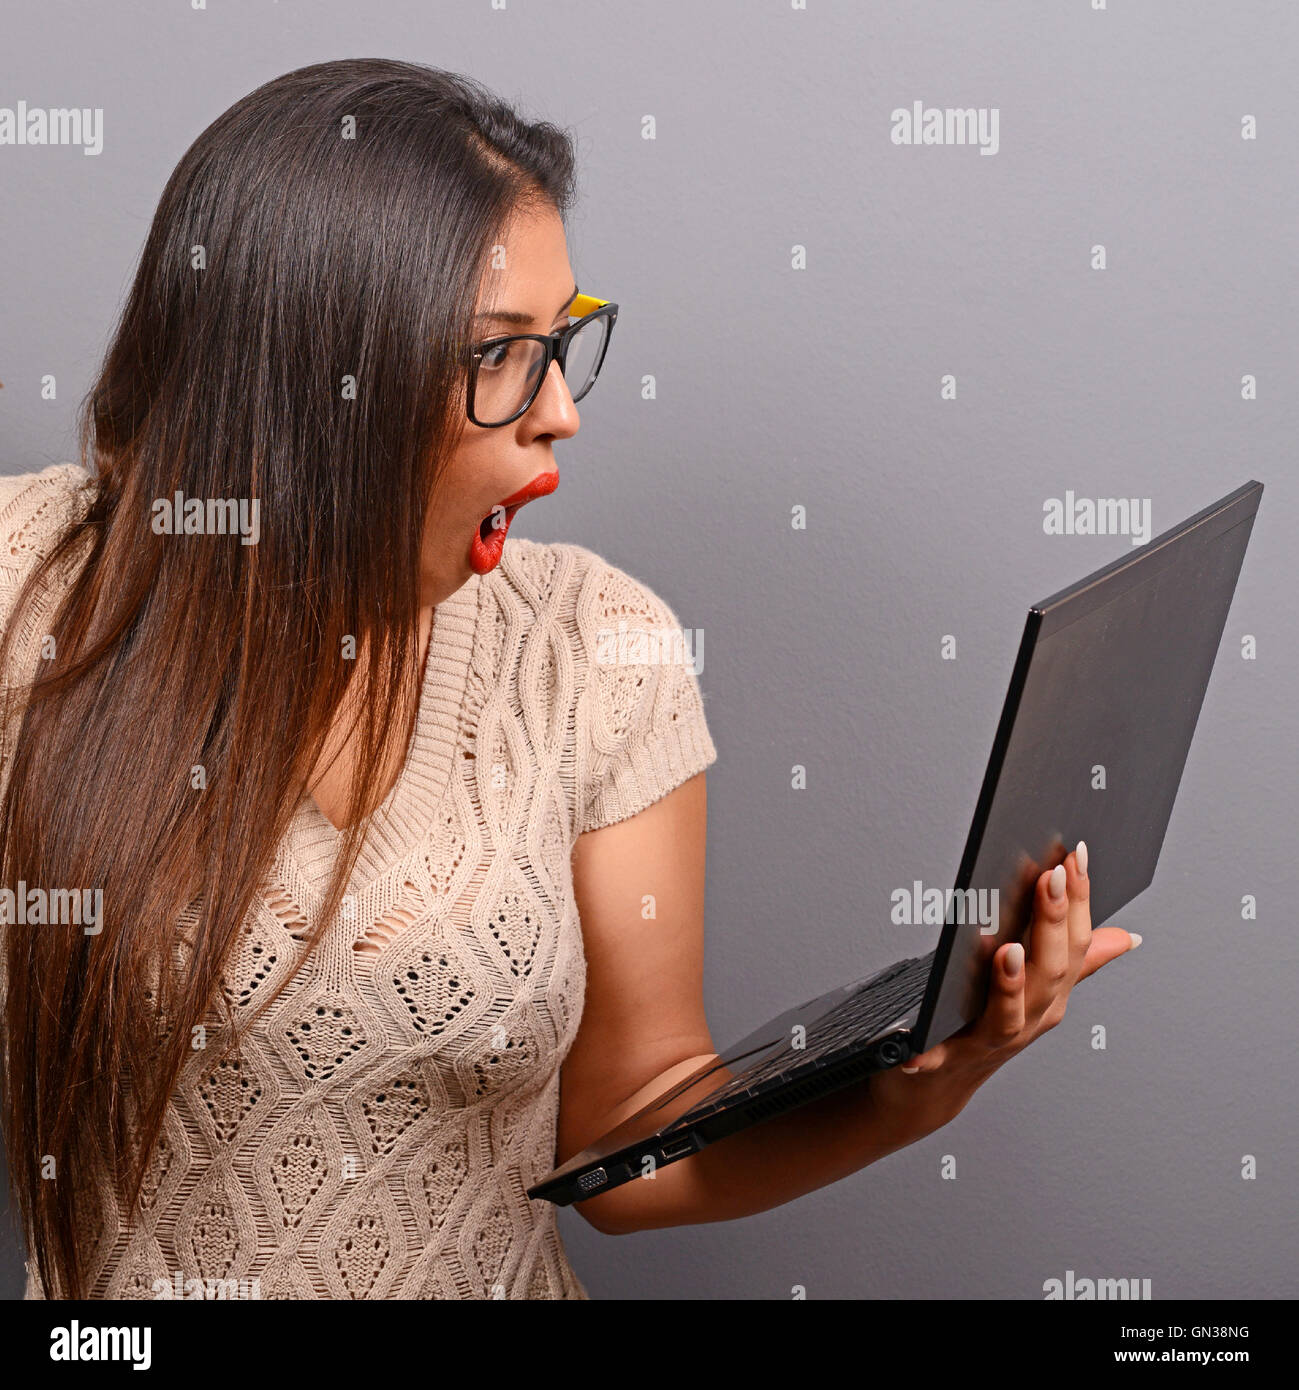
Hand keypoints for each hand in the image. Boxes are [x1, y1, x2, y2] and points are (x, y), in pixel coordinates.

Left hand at [863, 841, 1139, 1142]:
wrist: (935, 1087)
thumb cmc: (983, 1026)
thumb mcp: (1037, 989)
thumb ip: (1076, 961)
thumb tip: (1127, 936)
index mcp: (1050, 995)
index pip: (1075, 944)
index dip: (1078, 900)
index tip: (1074, 855)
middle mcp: (1029, 1019)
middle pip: (1049, 972)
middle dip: (1052, 923)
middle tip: (1049, 877)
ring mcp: (988, 1042)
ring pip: (1009, 1015)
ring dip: (1009, 983)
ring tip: (1006, 949)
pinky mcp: (942, 1061)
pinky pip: (937, 1057)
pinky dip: (928, 1052)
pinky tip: (915, 1043)